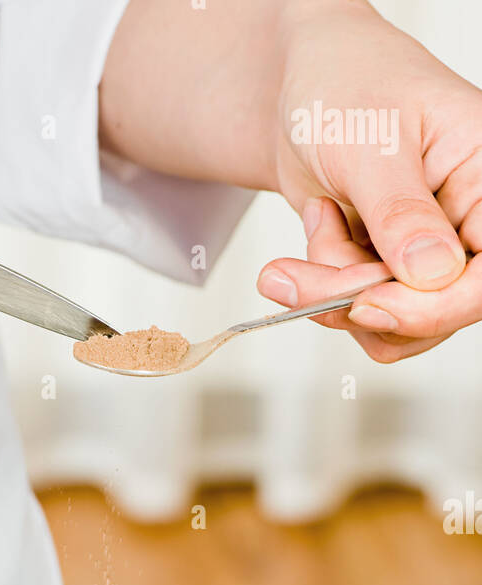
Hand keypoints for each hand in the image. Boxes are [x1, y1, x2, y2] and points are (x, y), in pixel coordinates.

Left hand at [258, 0, 480, 361]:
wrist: (305, 87)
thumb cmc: (347, 85)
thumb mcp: (371, 144)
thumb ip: (401, 213)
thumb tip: (432, 274)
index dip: (432, 306)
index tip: (367, 305)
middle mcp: (468, 221)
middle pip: (437, 309)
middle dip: (358, 300)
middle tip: (296, 275)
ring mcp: (430, 251)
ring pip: (394, 323)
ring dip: (333, 293)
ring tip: (317, 222)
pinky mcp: (392, 270)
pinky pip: (363, 312)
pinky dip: (325, 285)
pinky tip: (321, 224)